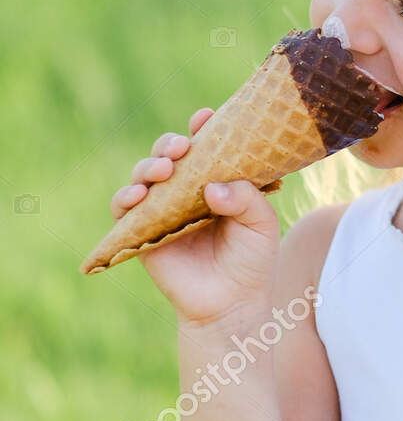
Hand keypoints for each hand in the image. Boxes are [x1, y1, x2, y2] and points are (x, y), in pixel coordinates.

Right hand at [109, 108, 279, 326]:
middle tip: (182, 148)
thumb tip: (212, 187)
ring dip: (149, 166)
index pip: (205, 146)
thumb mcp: (261, 224)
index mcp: (216, 181)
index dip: (202, 127)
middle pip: (169, 154)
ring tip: (164, 170)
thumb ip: (246, 198)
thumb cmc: (251, 261)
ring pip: (144, 175)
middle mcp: (186, 190)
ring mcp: (162, 209)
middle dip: (170, 144)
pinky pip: (123, 209)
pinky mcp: (141, 231)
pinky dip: (125, 197)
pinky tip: (137, 195)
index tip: (205, 117)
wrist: (232, 304)